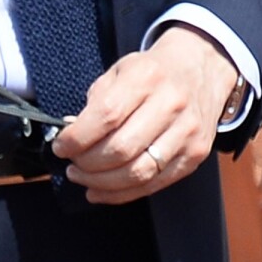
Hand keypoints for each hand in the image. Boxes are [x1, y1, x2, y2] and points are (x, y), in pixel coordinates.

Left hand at [50, 26, 239, 204]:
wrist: (200, 68)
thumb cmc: (153, 72)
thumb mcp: (120, 71)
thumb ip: (96, 102)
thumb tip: (71, 134)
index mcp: (146, 78)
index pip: (107, 116)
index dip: (78, 138)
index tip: (60, 146)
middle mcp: (171, 105)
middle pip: (122, 149)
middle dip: (88, 164)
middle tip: (71, 165)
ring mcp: (187, 133)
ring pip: (139, 172)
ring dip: (102, 183)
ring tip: (82, 178)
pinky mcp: (196, 155)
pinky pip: (155, 184)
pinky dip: (123, 193)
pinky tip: (102, 191)